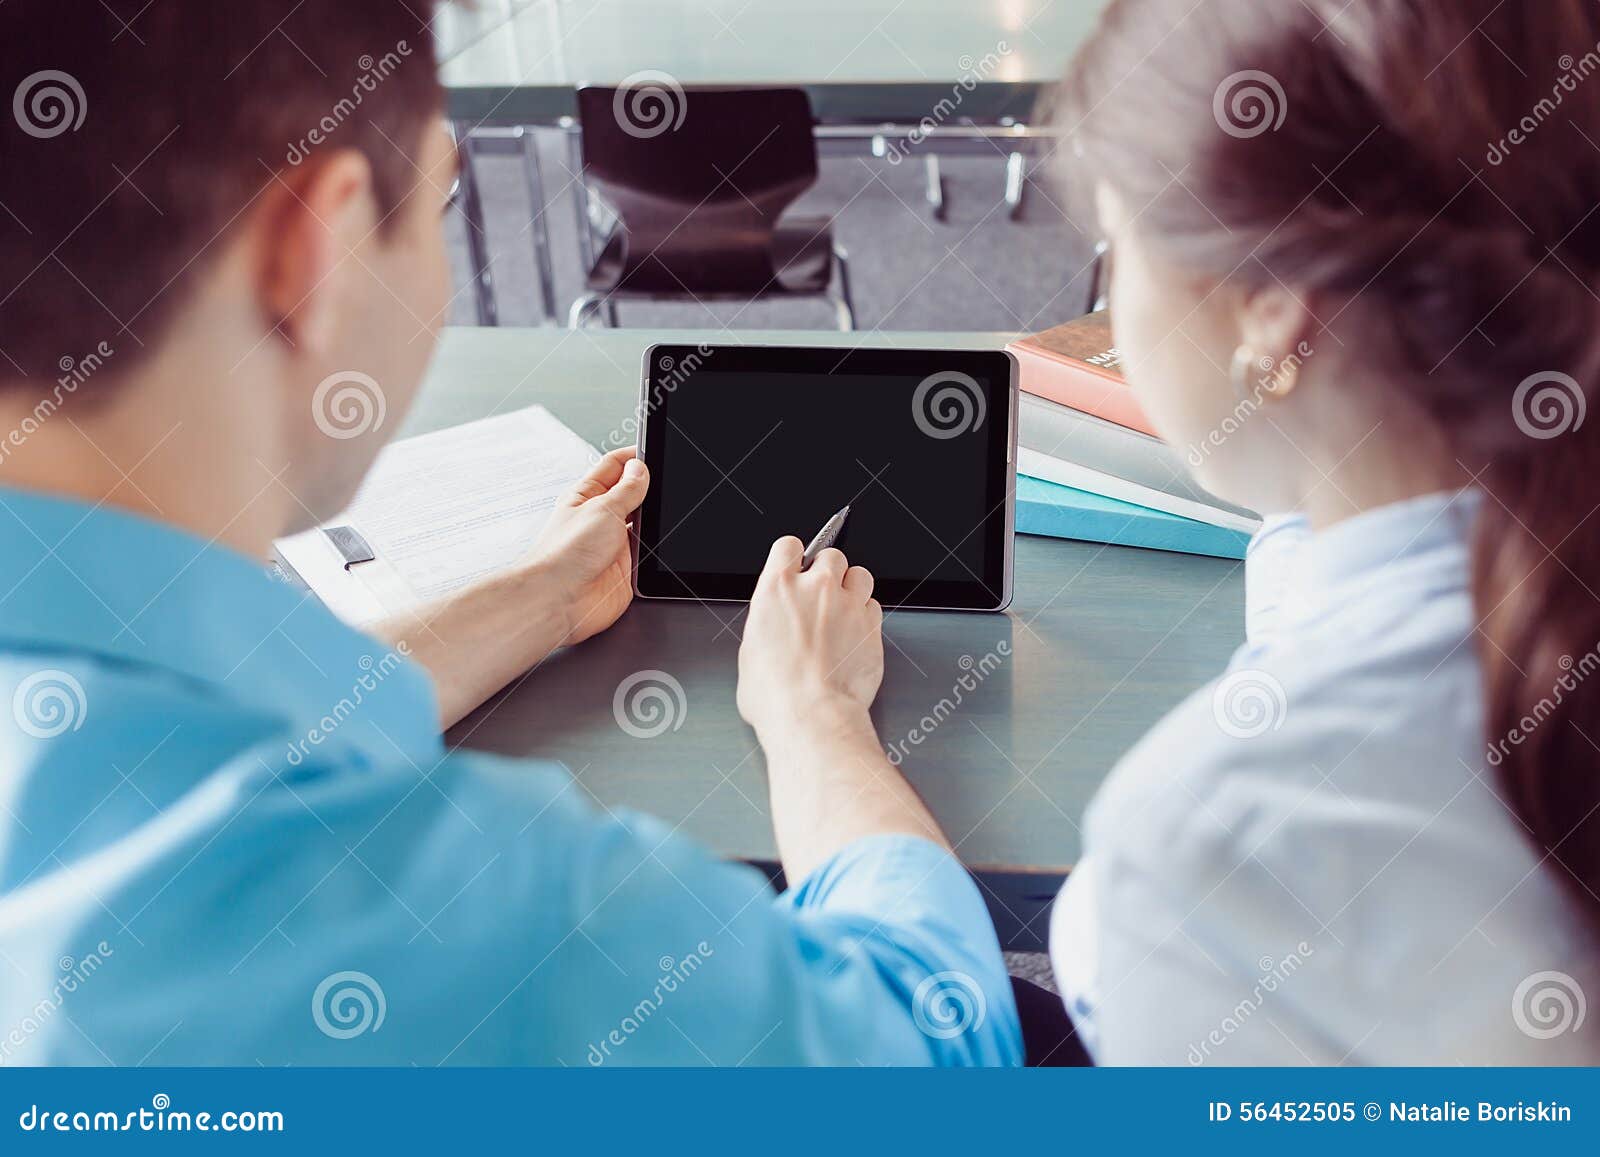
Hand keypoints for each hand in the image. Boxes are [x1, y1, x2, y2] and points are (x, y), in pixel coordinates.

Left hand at [527, 446, 648, 644]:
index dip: (634, 456)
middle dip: (649, 488)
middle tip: (667, 481)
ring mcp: (613, 542)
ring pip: (643, 522)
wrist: (560, 599)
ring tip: (664, 512)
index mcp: (587, 496)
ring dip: (654, 519)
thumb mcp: (602, 509)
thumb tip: (641, 468)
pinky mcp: (626, 567)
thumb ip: (627, 489)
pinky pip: (648, 552)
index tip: (655, 449)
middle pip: (632, 493)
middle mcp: (600, 518)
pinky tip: (661, 542)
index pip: (614, 466)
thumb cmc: (564, 554)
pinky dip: (656, 547)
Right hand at [737, 536, 883, 740]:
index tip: (795, 567)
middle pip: (831, 556)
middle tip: (821, 597)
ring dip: (853, 587)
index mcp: (776, 589)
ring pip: (860, 575)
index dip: (794, 557)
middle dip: (828, 572)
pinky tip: (856, 634)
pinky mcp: (872, 626)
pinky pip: (875, 606)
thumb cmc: (775, 694)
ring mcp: (848, 604)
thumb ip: (767, 628)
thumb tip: (771, 636)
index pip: (788, 546)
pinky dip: (867, 616)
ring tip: (843, 610)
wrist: (810, 716)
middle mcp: (815, 588)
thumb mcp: (750, 653)